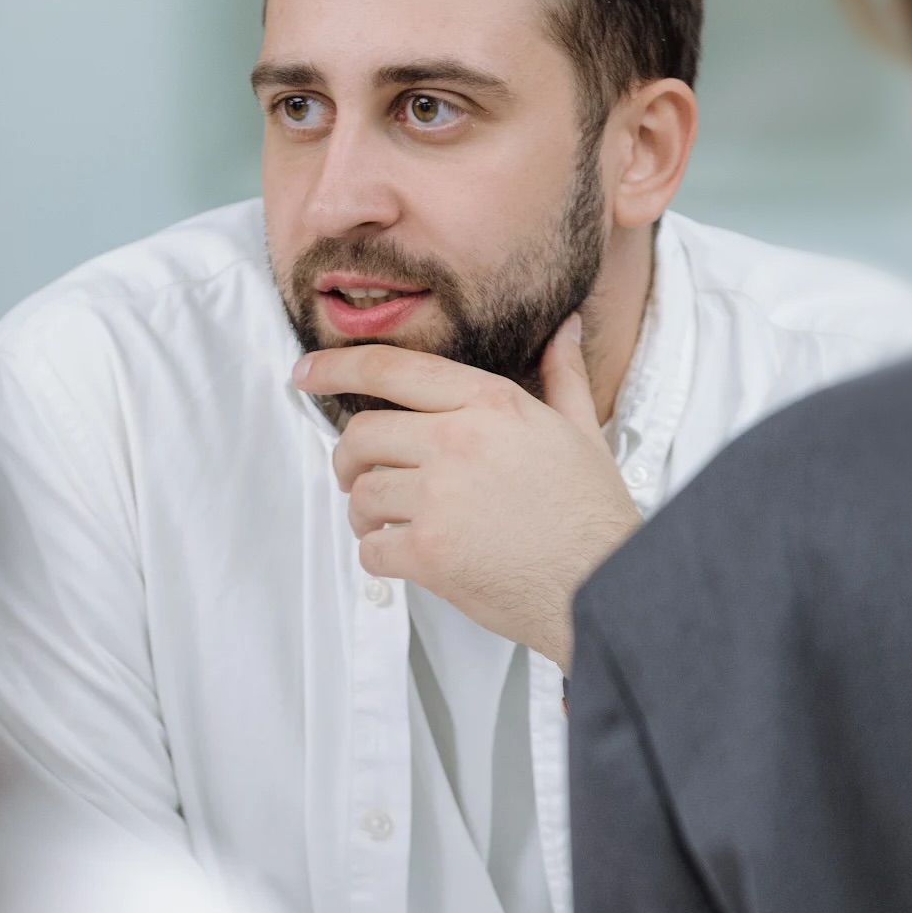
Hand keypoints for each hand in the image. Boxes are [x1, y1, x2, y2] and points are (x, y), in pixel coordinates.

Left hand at [294, 316, 641, 669]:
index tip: (306, 373)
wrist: (605, 585)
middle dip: (349, 461)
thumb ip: (562, 375)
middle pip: (361, 435)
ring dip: (365, 514)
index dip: (338, 367)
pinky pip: (371, 549)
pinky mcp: (430, 553)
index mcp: (491, 404)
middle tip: (357, 478)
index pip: (393, 370)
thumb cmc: (593, 514)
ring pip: (360, 495)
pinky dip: (379, 557)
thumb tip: (565, 327)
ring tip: (390, 525)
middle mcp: (459, 442)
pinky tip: (407, 558)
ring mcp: (440, 498)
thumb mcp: (582, 431)